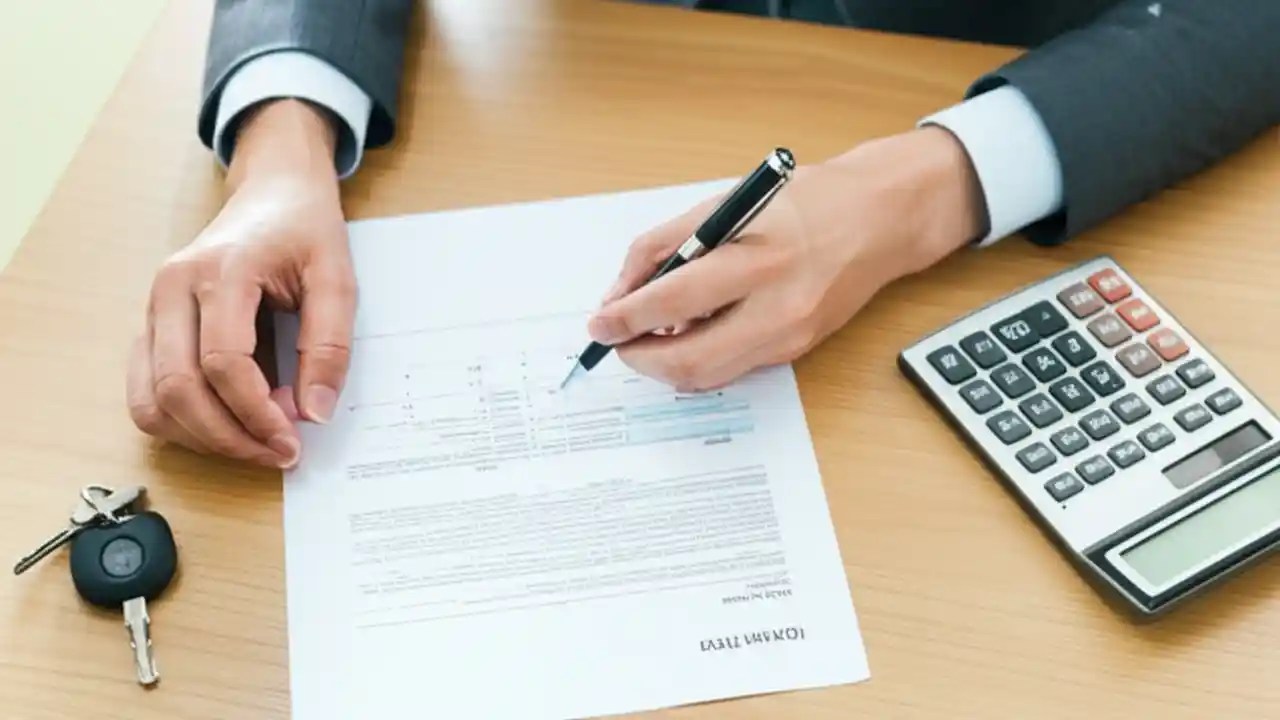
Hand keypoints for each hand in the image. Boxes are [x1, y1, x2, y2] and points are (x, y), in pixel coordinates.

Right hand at [127, 100, 354, 467]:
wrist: (273, 193)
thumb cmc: (304, 231)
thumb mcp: (337, 278)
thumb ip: (329, 346)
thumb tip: (314, 413)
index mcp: (220, 271)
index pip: (223, 362)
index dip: (257, 413)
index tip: (293, 441)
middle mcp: (172, 289)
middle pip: (178, 389)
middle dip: (229, 436)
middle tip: (277, 454)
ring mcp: (153, 308)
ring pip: (151, 399)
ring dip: (200, 437)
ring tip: (253, 445)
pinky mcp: (150, 326)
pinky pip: (145, 391)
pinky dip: (180, 422)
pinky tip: (225, 426)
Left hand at [588, 127, 984, 390]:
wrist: (881, 219)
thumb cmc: (805, 201)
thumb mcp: (726, 203)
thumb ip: (667, 244)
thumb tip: (623, 291)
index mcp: (757, 260)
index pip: (671, 303)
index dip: (625, 318)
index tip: (599, 323)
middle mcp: (778, 309)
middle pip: (688, 362)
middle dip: (640, 359)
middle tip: (618, 341)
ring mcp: (790, 338)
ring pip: (708, 376)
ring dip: (667, 364)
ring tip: (650, 335)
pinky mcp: (796, 351)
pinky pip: (733, 367)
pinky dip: (700, 357)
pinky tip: (690, 331)